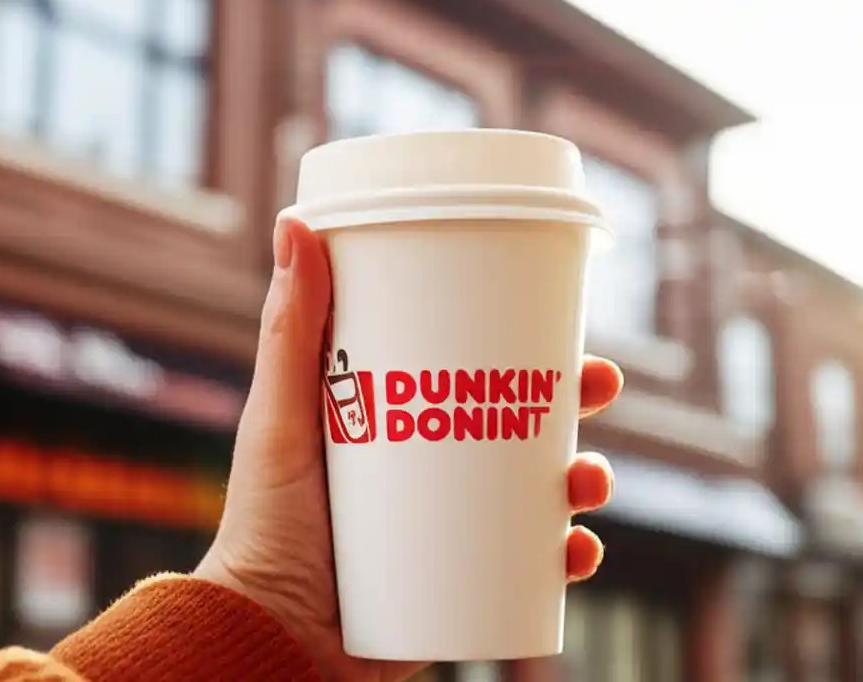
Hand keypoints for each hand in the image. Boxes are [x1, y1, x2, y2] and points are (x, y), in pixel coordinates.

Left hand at [195, 218, 621, 681]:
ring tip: (586, 484)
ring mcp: (454, 530)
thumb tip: (295, 223)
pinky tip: (576, 555)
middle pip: (524, 425)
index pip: (475, 370)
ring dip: (586, 482)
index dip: (528, 347)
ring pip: (543, 496)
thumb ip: (289, 331)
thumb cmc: (263, 526)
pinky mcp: (466, 586)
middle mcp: (434, 470)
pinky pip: (534, 572)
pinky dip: (567, 562)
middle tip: (599, 387)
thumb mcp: (282, 419)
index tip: (563, 322)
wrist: (270, 639)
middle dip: (575, 405)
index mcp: (401, 422)